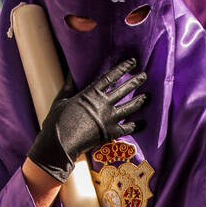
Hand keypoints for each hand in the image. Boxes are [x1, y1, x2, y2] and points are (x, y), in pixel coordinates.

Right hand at [28, 58, 148, 183]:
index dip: (122, 68)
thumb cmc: (56, 121)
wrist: (59, 144)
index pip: (111, 77)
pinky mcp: (111, 133)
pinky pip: (128, 128)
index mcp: (91, 93)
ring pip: (130, 107)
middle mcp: (103, 103)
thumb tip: (71, 72)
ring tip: (148, 96)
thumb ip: (69, 85)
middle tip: (144, 75)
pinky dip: (136, 125)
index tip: (132, 62)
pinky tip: (143, 122)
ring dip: (140, 100)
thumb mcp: (61, 99)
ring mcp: (109, 118)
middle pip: (124, 89)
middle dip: (135, 81)